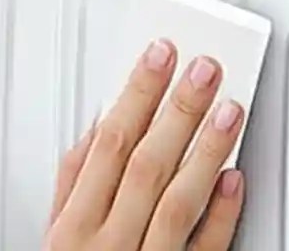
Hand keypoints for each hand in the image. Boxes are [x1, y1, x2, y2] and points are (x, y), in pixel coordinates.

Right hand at [45, 41, 246, 249]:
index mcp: (74, 227)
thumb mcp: (54, 238)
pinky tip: (235, 179)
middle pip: (147, 165)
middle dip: (177, 110)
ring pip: (180, 202)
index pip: (109, 144)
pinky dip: (223, 215)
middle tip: (203, 70)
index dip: (137, 94)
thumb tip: (97, 128)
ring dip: (207, 151)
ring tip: (229, 109)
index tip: (159, 57)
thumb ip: (73, 183)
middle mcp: (110, 245)